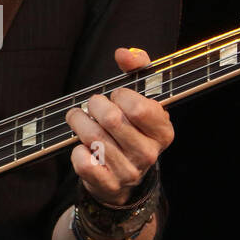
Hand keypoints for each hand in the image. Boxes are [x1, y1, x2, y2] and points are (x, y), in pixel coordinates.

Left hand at [65, 47, 173, 205]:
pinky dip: (76, 150)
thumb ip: (137, 68)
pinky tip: (82, 146)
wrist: (122, 174)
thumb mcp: (140, 96)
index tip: (117, 97)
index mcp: (163, 131)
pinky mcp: (108, 185)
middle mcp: (149, 153)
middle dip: (94, 105)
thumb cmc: (130, 127)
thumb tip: (123, 54)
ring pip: (93, 138)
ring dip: (79, 122)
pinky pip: (83, 162)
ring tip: (79, 118)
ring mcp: (129, 172)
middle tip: (92, 105)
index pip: (138, 107)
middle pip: (111, 120)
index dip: (120, 96)